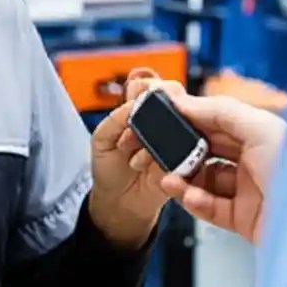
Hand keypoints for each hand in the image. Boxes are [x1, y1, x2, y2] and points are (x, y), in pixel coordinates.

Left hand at [88, 68, 187, 250]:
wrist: (118, 202)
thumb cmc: (110, 169)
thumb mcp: (101, 139)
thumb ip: (116, 118)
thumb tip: (135, 102)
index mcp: (140, 110)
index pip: (150, 84)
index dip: (144, 85)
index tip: (135, 96)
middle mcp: (160, 120)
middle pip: (173, 94)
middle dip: (151, 107)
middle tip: (133, 125)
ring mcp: (174, 138)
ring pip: (179, 118)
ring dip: (150, 133)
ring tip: (130, 148)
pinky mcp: (184, 158)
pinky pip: (181, 147)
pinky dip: (158, 153)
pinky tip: (141, 162)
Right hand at [156, 94, 285, 244]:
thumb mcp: (260, 128)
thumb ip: (220, 111)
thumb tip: (186, 102)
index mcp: (263, 135)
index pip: (218, 122)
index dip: (192, 118)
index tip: (166, 115)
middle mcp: (257, 162)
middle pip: (208, 152)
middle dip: (182, 150)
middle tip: (162, 149)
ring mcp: (250, 192)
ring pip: (205, 182)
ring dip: (183, 179)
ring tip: (170, 178)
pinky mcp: (245, 220)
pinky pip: (211, 209)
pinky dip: (195, 202)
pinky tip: (188, 196)